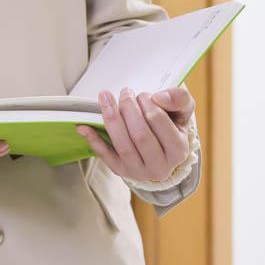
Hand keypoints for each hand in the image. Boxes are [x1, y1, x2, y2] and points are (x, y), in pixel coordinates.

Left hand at [77, 88, 193, 183]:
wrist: (162, 153)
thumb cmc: (170, 127)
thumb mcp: (182, 112)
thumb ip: (179, 99)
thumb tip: (159, 97)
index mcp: (179, 149)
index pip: (158, 120)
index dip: (146, 102)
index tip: (143, 95)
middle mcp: (161, 165)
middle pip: (140, 134)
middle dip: (128, 108)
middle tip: (125, 93)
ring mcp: (139, 171)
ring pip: (123, 145)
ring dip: (111, 118)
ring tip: (105, 97)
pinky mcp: (121, 171)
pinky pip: (105, 156)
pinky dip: (93, 140)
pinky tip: (83, 126)